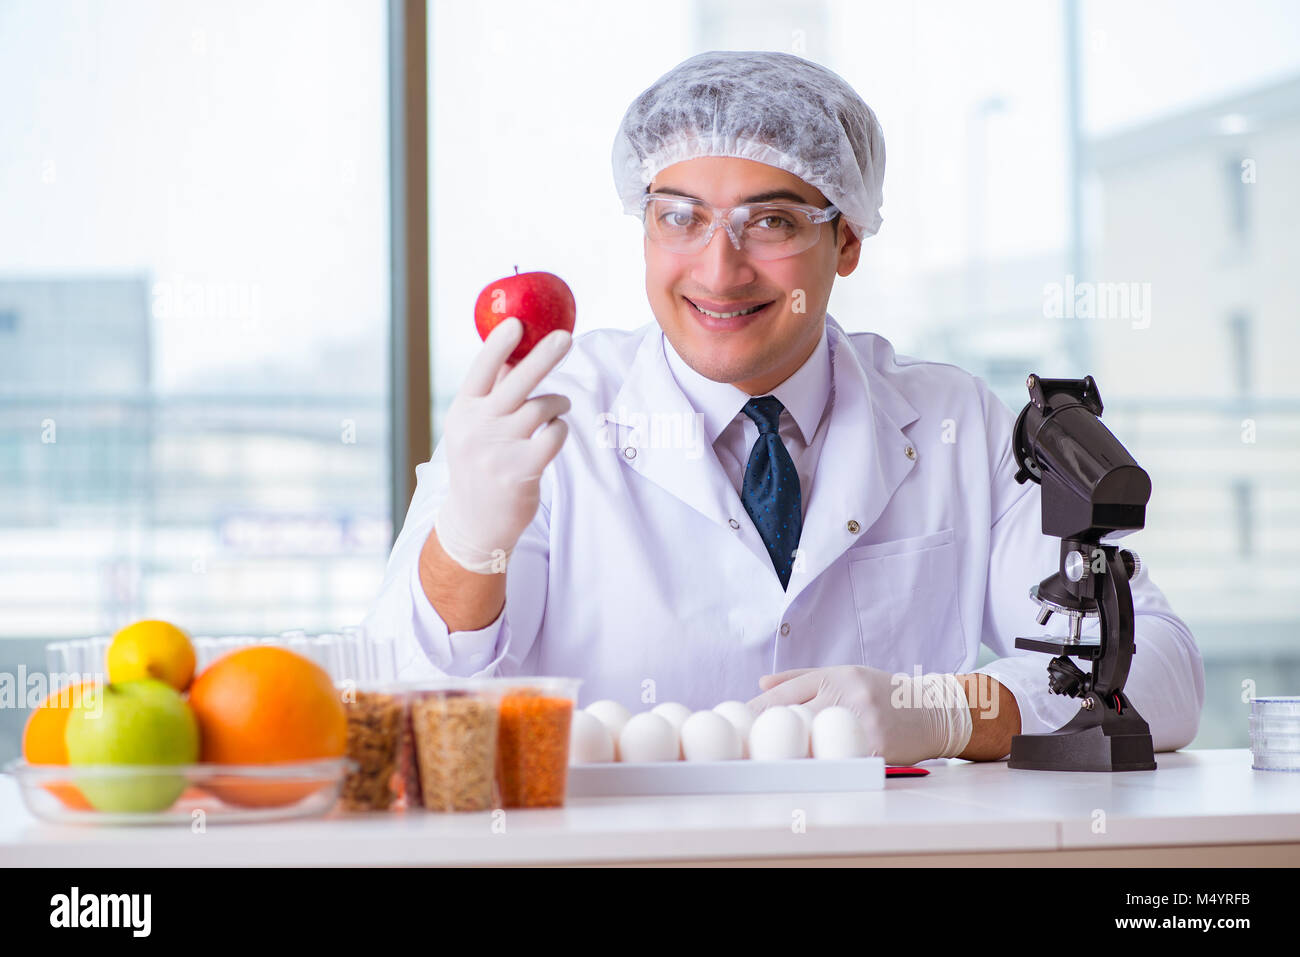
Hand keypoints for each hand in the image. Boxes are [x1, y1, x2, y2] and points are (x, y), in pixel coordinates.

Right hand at [434, 317, 572, 572]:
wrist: (474, 522)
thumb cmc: (480, 463)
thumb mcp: (472, 427)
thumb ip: (493, 394)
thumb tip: (519, 351)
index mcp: (463, 411)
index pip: (481, 370)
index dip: (499, 345)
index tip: (517, 323)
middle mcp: (478, 427)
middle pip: (517, 382)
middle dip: (544, 356)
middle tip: (566, 337)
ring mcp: (499, 450)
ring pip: (542, 407)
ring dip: (557, 404)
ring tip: (557, 408)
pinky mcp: (522, 470)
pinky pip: (554, 435)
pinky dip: (560, 429)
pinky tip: (554, 433)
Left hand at [747, 664, 972, 765]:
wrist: (932, 710)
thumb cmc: (883, 692)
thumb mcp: (845, 674)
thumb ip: (801, 679)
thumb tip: (760, 685)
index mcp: (835, 675)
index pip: (785, 693)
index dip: (757, 710)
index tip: (736, 722)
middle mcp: (847, 694)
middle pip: (794, 715)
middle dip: (766, 733)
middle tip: (744, 747)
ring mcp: (862, 721)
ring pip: (814, 741)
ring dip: (790, 753)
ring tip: (769, 762)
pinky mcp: (876, 747)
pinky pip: (841, 760)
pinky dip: (822, 767)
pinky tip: (805, 773)